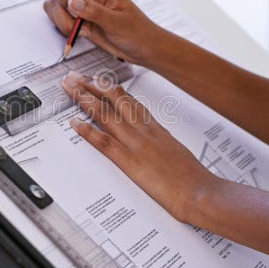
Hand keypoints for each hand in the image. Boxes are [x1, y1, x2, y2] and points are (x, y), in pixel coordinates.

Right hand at [43, 0, 164, 64]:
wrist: (143, 49)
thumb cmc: (138, 32)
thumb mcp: (117, 22)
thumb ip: (94, 11)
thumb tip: (72, 1)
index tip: (72, 6)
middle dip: (62, 11)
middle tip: (76, 24)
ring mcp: (83, 10)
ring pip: (57, 8)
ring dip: (62, 21)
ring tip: (80, 31)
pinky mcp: (81, 23)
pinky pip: (62, 21)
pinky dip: (64, 29)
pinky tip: (80, 35)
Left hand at [61, 71, 215, 221]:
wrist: (199, 191)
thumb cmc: (191, 177)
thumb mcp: (175, 152)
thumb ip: (161, 142)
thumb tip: (154, 140)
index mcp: (155, 127)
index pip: (129, 100)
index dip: (110, 88)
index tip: (97, 79)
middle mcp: (144, 130)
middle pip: (114, 100)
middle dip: (92, 85)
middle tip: (75, 76)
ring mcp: (136, 143)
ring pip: (105, 114)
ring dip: (84, 99)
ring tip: (69, 88)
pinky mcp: (129, 161)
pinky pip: (104, 142)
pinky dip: (87, 131)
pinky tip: (74, 123)